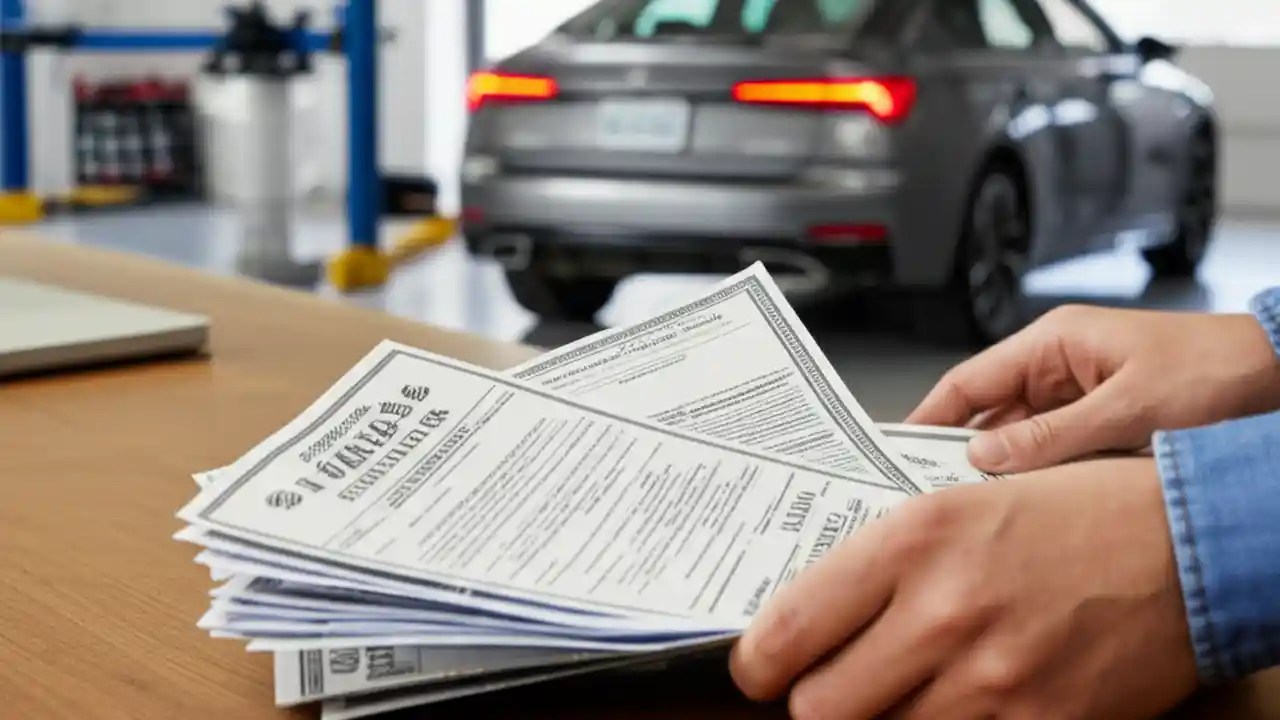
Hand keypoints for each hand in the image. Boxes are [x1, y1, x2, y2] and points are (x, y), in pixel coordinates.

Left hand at [729, 458, 1196, 719]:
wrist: (1184, 543)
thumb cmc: (1070, 512)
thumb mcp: (955, 502)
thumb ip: (879, 561)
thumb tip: (809, 613)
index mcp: (910, 540)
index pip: (785, 631)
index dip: (756, 666)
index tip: (759, 671)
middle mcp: (942, 611)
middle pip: (821, 708)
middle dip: (819, 701)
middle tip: (834, 683)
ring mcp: (992, 678)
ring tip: (907, 689)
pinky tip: (961, 705)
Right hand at [907, 305, 1279, 472]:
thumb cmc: (1220, 372)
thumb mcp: (1131, 408)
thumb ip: (1053, 436)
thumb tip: (984, 456)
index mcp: (1055, 343)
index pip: (971, 381)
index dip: (930, 415)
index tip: (896, 449)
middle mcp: (1061, 369)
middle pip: (990, 415)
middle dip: (963, 454)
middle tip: (931, 495)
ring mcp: (1082, 400)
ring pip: (1021, 441)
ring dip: (1006, 472)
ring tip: (979, 508)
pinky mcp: (1105, 427)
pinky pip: (1055, 456)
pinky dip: (1041, 480)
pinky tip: (1029, 507)